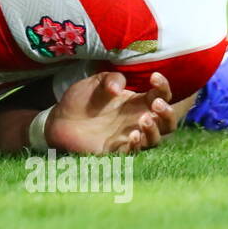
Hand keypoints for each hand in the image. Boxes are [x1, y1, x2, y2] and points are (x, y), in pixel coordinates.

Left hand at [45, 72, 174, 154]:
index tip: (154, 77)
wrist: (59, 119)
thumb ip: (110, 79)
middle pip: (167, 122)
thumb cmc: (81, 99)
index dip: (163, 86)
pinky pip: (134, 152)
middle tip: (157, 104)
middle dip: (168, 113)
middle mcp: (138, 120)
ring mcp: (129, 137)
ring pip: (155, 139)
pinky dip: (137, 145)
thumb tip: (118, 87)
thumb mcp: (95, 82)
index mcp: (137, 102)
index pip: (161, 95)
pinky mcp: (116, 150)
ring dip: (154, 130)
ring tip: (144, 119)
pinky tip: (133, 135)